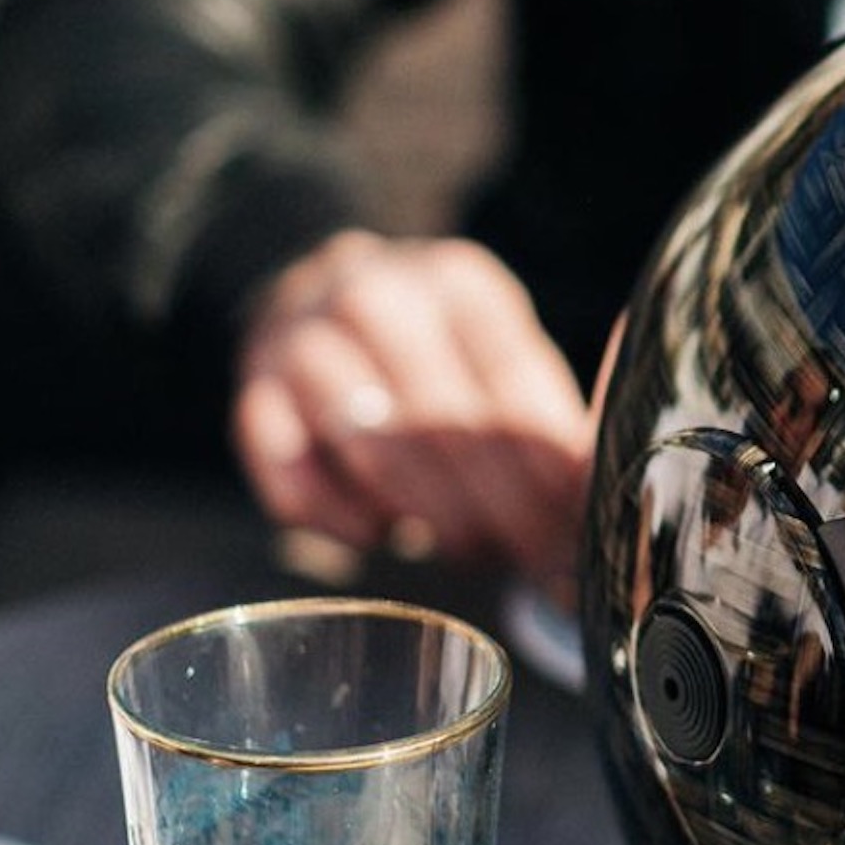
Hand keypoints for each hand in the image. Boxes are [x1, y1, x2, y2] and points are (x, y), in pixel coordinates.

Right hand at [231, 230, 595, 580]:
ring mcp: (304, 340)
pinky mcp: (250, 394)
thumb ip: (540, 414)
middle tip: (532, 563)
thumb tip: (594, 505)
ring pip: (373, 445)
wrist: (314, 290)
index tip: (575, 534)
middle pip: (446, 420)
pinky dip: (341, 520)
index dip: (545, 471)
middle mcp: (378, 297)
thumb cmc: (436, 345)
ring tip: (472, 553)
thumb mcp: (494, 346)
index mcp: (460, 281)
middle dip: (498, 507)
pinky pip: (293, 478)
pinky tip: (378, 535)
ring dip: (429, 515)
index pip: (512, 385)